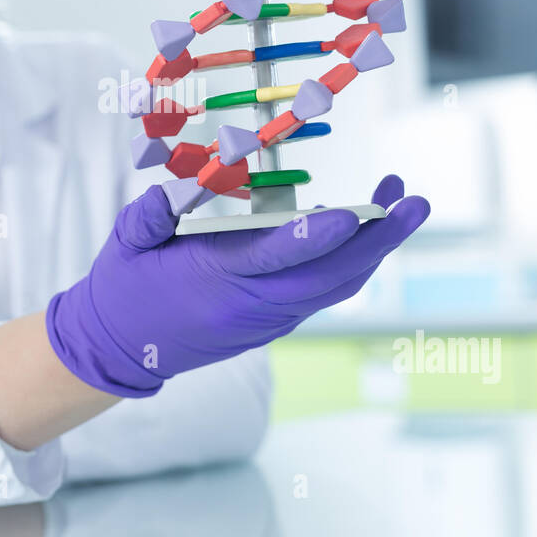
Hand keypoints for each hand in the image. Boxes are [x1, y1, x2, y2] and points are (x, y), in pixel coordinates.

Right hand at [46, 175, 428, 397]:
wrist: (121, 348)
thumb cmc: (123, 285)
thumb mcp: (126, 241)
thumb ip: (152, 213)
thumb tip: (176, 188)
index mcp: (214, 280)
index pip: (275, 258)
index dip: (318, 238)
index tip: (356, 214)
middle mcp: (251, 305)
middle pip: (329, 277)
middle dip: (378, 241)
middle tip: (415, 202)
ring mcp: (267, 319)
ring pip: (335, 288)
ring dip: (376, 250)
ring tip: (403, 206)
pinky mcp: (273, 322)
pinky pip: (323, 294)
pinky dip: (352, 264)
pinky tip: (367, 231)